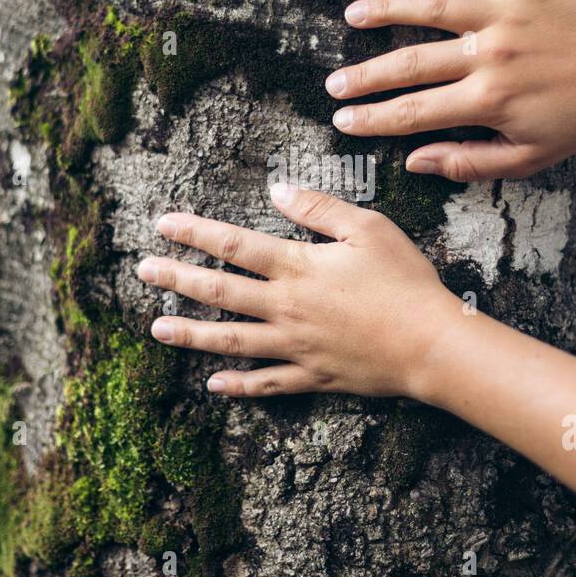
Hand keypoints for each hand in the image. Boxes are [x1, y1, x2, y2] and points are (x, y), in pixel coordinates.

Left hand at [136, 184, 459, 398]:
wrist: (432, 344)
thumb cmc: (406, 281)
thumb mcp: (369, 228)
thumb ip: (319, 209)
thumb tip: (277, 190)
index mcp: (298, 268)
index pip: (234, 246)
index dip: (195, 232)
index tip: (164, 224)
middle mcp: (287, 308)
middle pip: (220, 292)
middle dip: (177, 279)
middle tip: (143, 270)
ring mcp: (296, 347)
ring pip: (230, 341)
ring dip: (190, 333)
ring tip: (157, 328)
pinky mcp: (313, 377)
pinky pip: (267, 384)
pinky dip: (239, 386)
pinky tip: (214, 384)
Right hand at [329, 0, 575, 180]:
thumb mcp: (528, 158)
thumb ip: (468, 162)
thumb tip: (415, 162)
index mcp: (488, 101)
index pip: (415, 112)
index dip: (374, 119)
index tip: (343, 121)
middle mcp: (489, 56)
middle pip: (411, 64)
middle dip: (366, 76)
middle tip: (334, 83)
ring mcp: (503, 17)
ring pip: (433, 8)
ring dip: (388, 10)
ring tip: (353, 15)